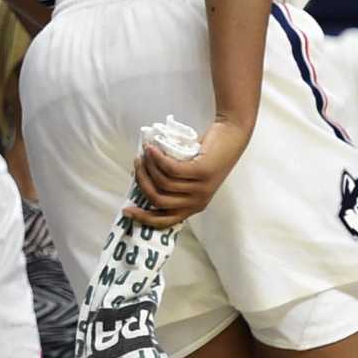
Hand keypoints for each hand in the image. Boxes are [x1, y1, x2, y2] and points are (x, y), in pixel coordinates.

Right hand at [124, 119, 249, 228]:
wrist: (230, 137)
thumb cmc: (206, 154)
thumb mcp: (189, 175)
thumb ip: (172, 182)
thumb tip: (141, 180)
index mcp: (194, 206)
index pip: (166, 220)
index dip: (144, 218)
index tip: (126, 209)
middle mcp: (198, 201)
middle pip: (158, 199)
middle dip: (142, 182)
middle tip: (137, 164)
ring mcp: (201, 187)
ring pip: (163, 183)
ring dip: (148, 166)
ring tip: (145, 152)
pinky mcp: (202, 172)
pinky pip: (171, 169)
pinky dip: (157, 158)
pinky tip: (152, 148)